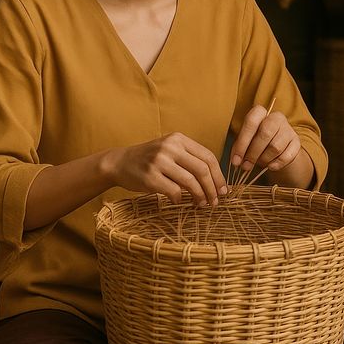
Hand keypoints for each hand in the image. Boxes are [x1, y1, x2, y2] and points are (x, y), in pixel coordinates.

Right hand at [107, 132, 225, 205]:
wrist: (120, 162)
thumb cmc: (150, 160)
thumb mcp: (170, 151)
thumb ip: (190, 160)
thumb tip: (216, 181)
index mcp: (179, 139)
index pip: (208, 157)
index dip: (219, 175)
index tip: (223, 190)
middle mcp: (170, 147)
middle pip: (202, 169)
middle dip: (212, 188)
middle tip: (215, 201)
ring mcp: (159, 161)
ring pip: (190, 182)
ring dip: (200, 196)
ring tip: (202, 204)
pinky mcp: (150, 176)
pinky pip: (174, 191)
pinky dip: (180, 199)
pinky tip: (180, 201)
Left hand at [229, 105, 300, 177]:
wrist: (277, 147)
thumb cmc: (257, 141)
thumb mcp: (246, 141)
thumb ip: (240, 148)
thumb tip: (236, 161)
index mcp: (260, 113)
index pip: (251, 122)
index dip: (242, 142)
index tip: (236, 160)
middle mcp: (276, 117)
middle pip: (265, 134)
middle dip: (253, 153)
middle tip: (246, 166)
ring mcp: (288, 129)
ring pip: (275, 147)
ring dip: (264, 159)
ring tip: (259, 164)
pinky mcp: (296, 142)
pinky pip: (287, 155)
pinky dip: (277, 164)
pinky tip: (270, 166)